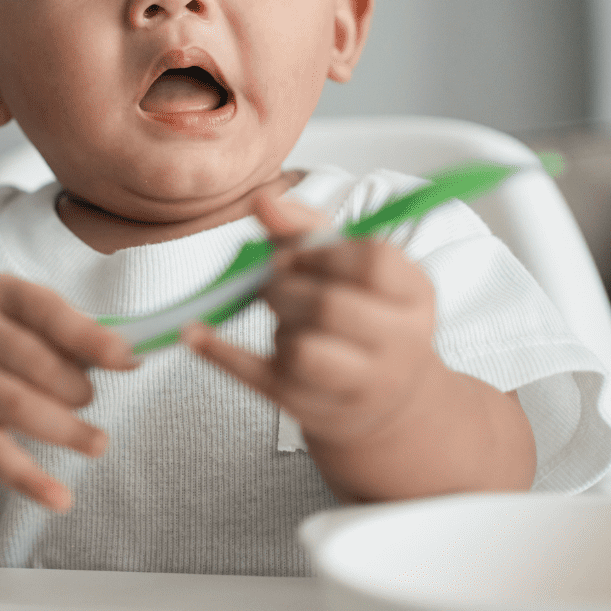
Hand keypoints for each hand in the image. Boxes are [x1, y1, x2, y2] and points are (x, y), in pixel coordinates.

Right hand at [0, 274, 138, 510]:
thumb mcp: (25, 317)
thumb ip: (74, 333)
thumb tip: (130, 358)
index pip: (48, 312)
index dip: (91, 338)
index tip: (127, 358)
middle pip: (34, 363)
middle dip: (75, 387)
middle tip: (89, 397)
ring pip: (17, 407)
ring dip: (65, 429)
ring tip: (98, 442)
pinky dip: (29, 480)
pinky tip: (61, 499)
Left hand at [182, 188, 439, 447]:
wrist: (386, 400)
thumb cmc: (364, 315)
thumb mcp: (352, 267)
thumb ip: (305, 227)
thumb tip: (261, 200)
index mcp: (415, 296)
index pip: (372, 262)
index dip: (322, 251)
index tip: (298, 252)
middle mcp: (400, 345)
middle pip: (330, 306)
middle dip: (287, 286)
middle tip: (274, 281)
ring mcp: (359, 386)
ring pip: (303, 350)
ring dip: (276, 322)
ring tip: (279, 313)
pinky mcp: (312, 410)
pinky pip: (259, 380)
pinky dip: (221, 354)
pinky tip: (194, 333)